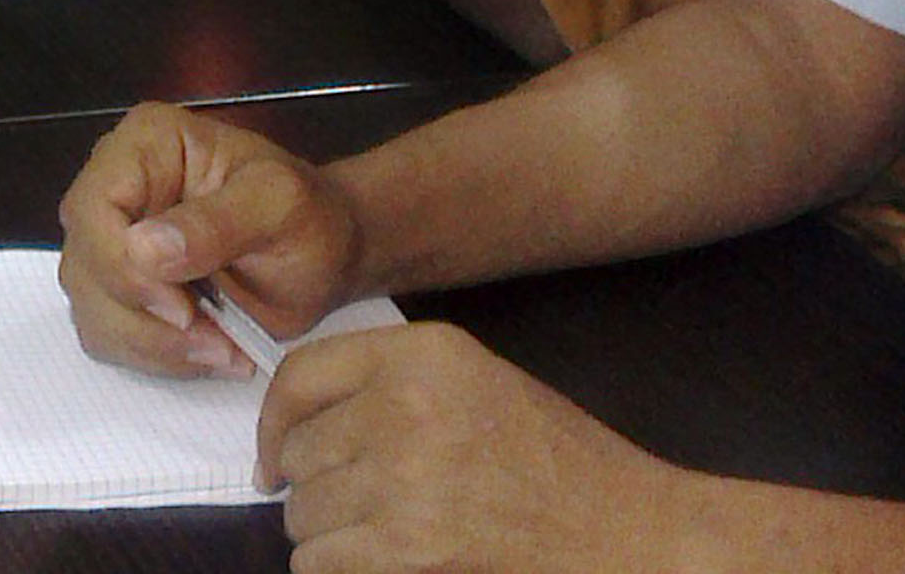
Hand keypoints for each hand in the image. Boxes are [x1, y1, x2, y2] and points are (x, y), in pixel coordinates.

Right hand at [58, 103, 357, 378]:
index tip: (184, 310)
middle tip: (217, 341)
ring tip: (224, 348)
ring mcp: (112, 241)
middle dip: (146, 319)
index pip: (92, 208)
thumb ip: (218, 222)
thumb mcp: (280, 206)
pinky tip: (209, 350)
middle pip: (84, 265)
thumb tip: (143, 249)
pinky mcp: (121, 288)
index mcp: (145, 144)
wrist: (325, 257)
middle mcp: (116, 187)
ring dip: (155, 346)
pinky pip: (109, 336)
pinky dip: (157, 357)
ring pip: (90, 309)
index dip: (122, 267)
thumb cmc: (310, 217)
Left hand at [260, 323, 688, 571]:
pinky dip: (334, 569)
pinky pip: (320, 561)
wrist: (630, 532)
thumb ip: (391, 384)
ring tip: (378, 534)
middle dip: (313, 485)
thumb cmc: (557, 462)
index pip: (299, 374)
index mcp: (424, 353)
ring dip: (326, 532)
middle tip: (355, 505)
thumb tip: (295, 423)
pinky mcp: (411, 544)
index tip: (274, 457)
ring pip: (303, 511)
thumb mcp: (476, 383)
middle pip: (298, 449)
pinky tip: (376, 563)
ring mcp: (406, 475)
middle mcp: (406, 403)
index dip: (274, 423)